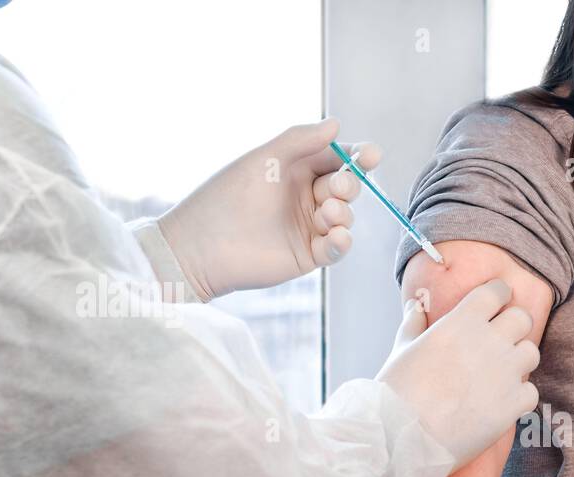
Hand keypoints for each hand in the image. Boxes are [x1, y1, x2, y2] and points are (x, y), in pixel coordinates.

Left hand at [157, 119, 376, 299]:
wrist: (203, 246)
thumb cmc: (227, 196)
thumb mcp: (265, 159)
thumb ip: (301, 140)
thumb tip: (337, 125)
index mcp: (296, 169)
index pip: (336, 159)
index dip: (357, 156)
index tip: (371, 155)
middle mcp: (306, 196)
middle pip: (346, 186)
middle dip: (349, 185)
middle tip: (337, 188)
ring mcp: (309, 226)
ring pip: (345, 216)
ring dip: (342, 213)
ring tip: (326, 214)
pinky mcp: (309, 255)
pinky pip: (337, 248)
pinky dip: (342, 242)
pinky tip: (335, 237)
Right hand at [376, 279, 539, 469]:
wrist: (402, 438)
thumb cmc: (396, 393)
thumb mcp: (401, 350)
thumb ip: (414, 325)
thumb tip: (416, 306)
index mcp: (461, 321)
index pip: (496, 292)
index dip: (497, 296)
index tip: (495, 305)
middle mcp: (489, 342)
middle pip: (521, 318)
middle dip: (513, 327)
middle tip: (501, 341)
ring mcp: (504, 373)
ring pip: (531, 353)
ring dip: (519, 360)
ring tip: (501, 374)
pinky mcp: (513, 405)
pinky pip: (531, 391)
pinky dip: (519, 396)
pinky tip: (502, 402)